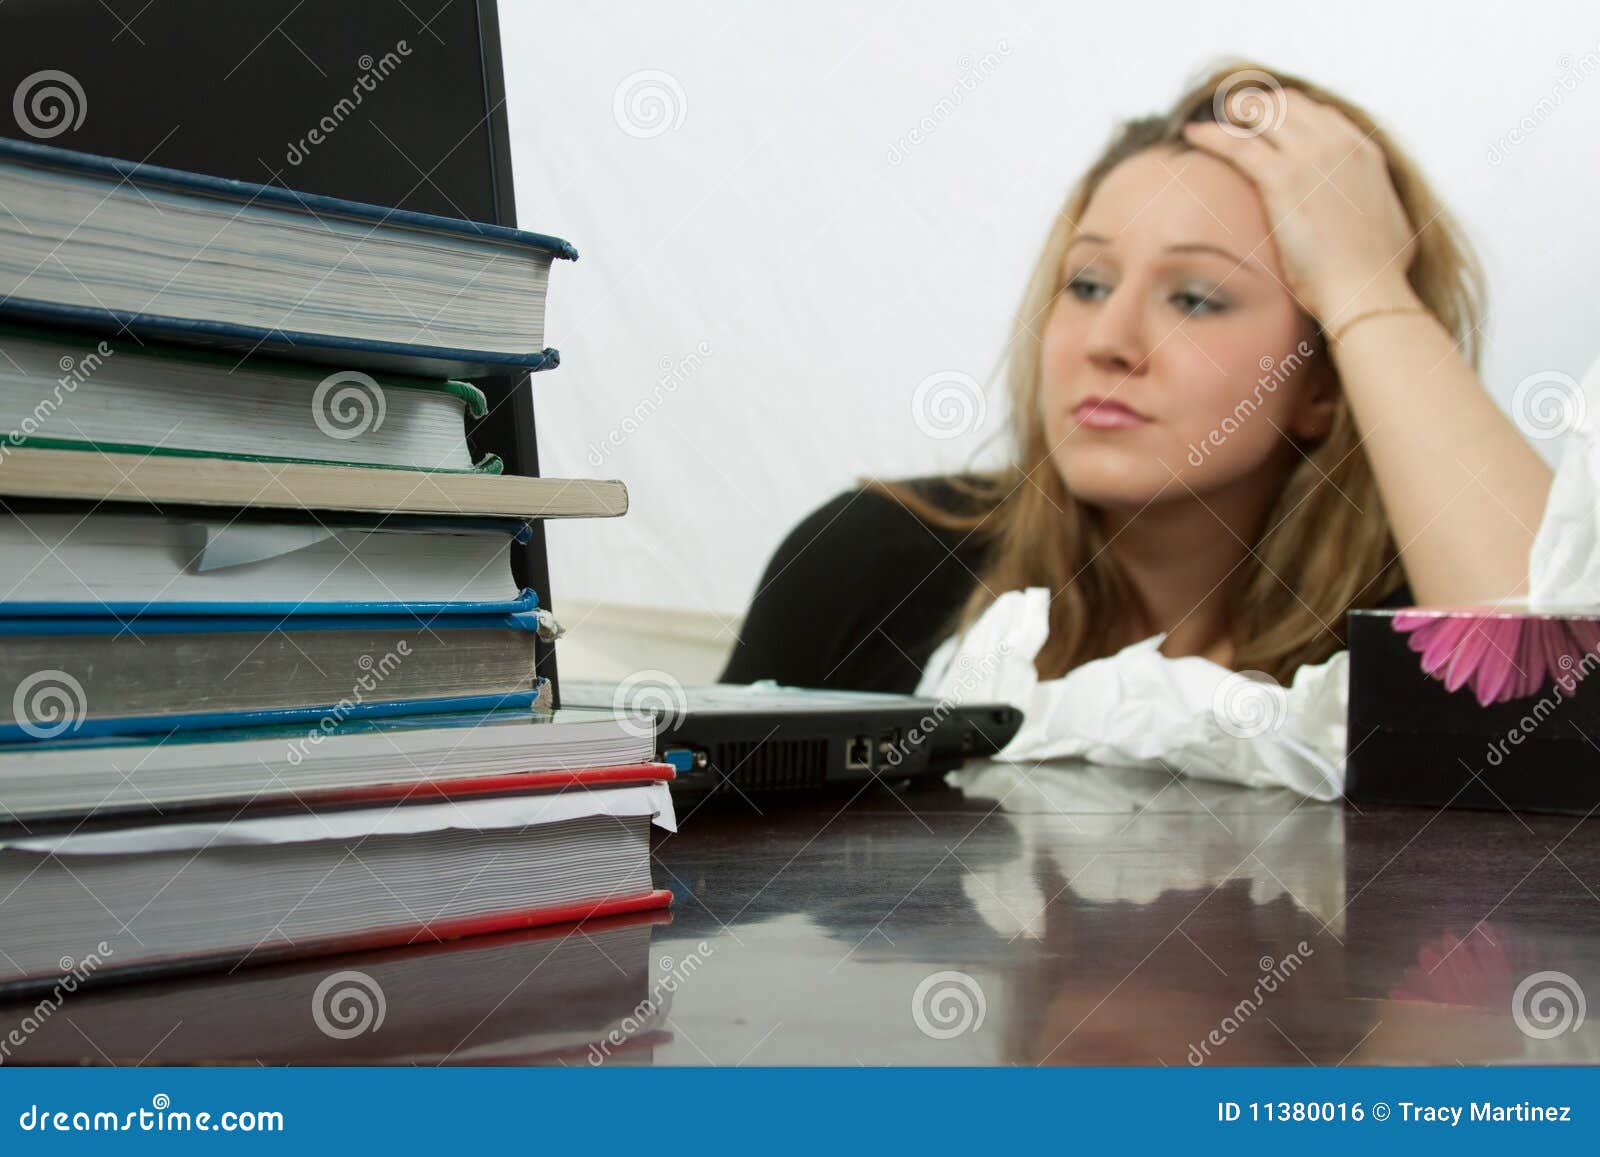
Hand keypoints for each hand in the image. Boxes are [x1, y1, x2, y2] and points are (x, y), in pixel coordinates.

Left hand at [1181, 88, 1420, 329]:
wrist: (1366, 288)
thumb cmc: (1377, 273)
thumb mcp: (1388, 225)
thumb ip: (1373, 207)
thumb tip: (1372, 221)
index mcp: (1364, 153)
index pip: (1320, 115)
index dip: (1291, 113)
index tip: (1271, 121)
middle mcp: (1339, 144)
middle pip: (1289, 105)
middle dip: (1260, 104)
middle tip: (1236, 113)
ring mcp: (1311, 157)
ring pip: (1262, 114)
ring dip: (1235, 112)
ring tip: (1213, 119)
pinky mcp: (1283, 179)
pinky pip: (1237, 144)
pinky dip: (1212, 135)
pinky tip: (1193, 134)